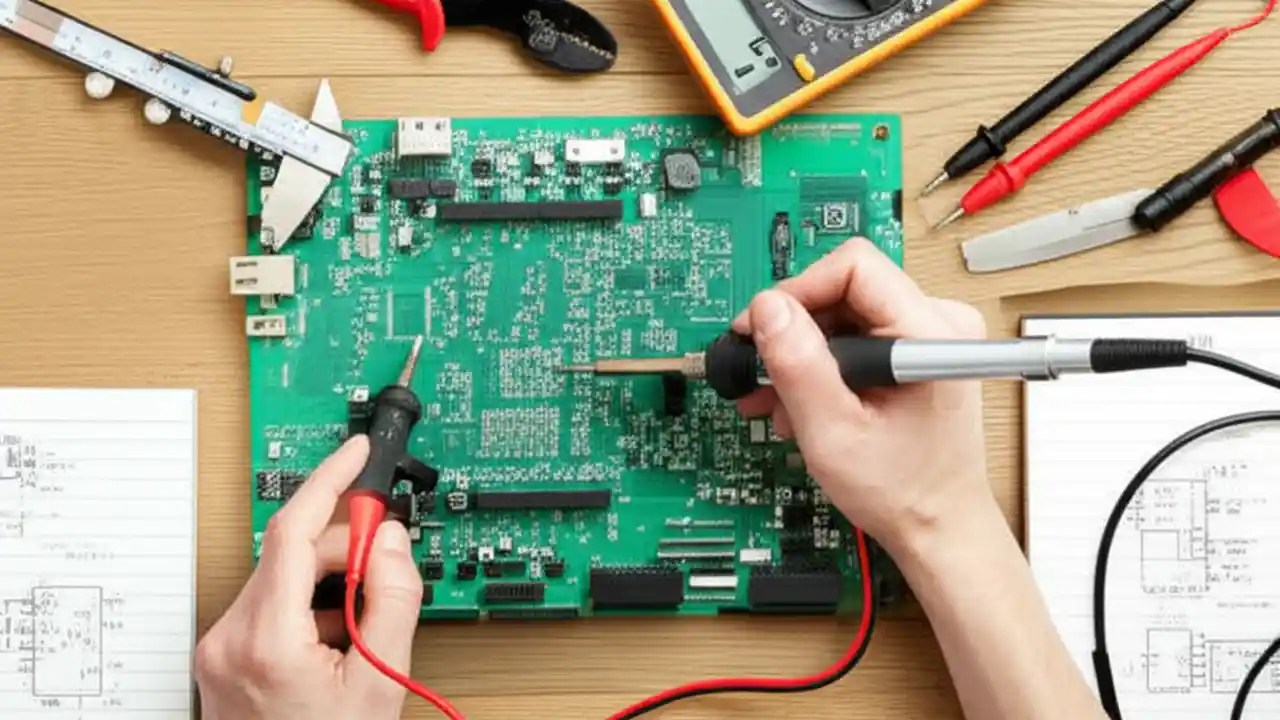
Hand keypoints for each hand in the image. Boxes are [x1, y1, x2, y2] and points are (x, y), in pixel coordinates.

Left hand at [195, 436, 423, 719]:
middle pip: (292, 551)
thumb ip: (394, 599)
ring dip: (332, 579)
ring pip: (283, 576)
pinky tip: (340, 637)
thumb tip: (391, 542)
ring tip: (367, 619)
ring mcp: (220, 648)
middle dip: (346, 545)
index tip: (359, 452)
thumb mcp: (382, 681)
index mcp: (265, 639)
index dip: (331, 480)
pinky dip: (312, 604)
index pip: (295, 530)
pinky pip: (272, 604)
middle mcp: (229, 637)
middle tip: (390, 560)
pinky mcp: (223, 657)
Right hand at [734, 239, 990, 553]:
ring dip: (802, 353)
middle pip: (843, 288)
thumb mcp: (833, 432)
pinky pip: (855, 333)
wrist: (938, 525)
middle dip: (794, 331)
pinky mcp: (915, 349)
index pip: (852, 267)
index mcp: (931, 334)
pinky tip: (803, 401)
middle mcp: (939, 322)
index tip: (761, 329)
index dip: (797, 292)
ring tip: (777, 399)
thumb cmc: (903, 489)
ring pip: (843, 313)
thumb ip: (799, 365)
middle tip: (760, 373)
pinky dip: (822, 364)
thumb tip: (767, 310)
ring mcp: (928, 335)